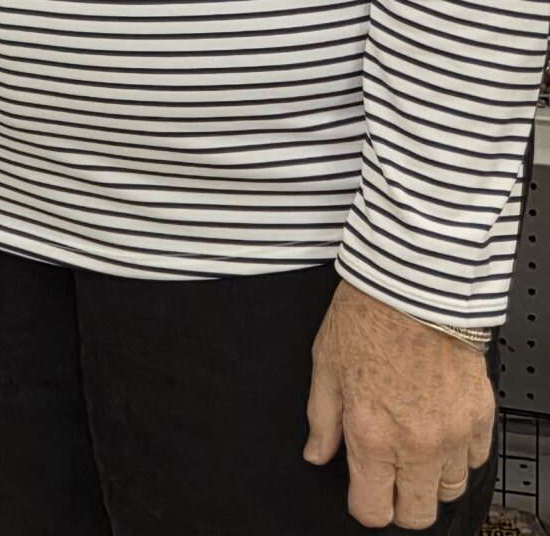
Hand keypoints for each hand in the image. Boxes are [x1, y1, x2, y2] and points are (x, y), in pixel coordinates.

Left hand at [305, 278, 493, 527]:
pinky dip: (459, 454)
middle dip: (401, 504)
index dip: (364, 504)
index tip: (362, 490)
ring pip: (449, 491)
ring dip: (431, 480)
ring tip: (416, 450)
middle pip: (417, 515)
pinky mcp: (479, 418)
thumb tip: (316, 454)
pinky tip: (441, 430)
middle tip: (391, 477)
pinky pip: (474, 461)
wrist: (413, 283)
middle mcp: (415, 445)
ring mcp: (452, 435)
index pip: (372, 510)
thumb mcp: (325, 364)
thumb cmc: (368, 315)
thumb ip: (321, 419)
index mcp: (371, 436)